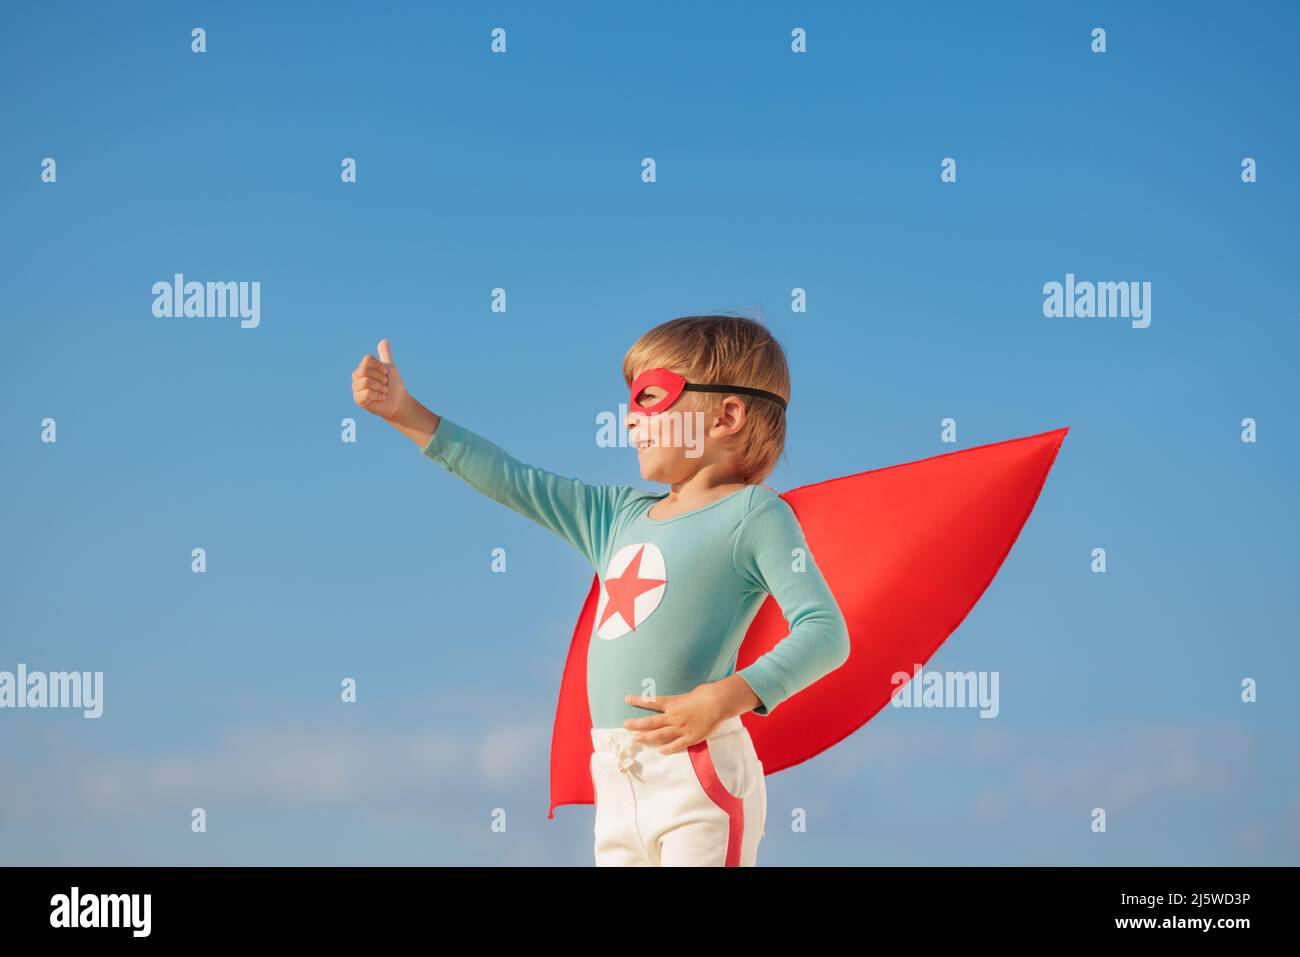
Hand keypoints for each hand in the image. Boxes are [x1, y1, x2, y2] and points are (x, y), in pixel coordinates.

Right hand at [351, 339, 409, 421]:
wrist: (399, 401)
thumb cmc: (394, 384)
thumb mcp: (390, 367)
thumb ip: (385, 354)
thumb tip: (384, 340)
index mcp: (363, 368)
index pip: (367, 360)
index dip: (379, 366)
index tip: (386, 373)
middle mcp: (357, 378)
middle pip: (364, 370)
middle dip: (380, 377)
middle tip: (385, 383)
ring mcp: (356, 389)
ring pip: (365, 381)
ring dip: (380, 387)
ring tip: (384, 391)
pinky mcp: (358, 400)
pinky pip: (366, 393)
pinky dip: (378, 395)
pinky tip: (381, 398)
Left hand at [623, 675, 756, 753]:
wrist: (719, 702)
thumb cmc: (708, 693)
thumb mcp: (691, 692)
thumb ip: (682, 699)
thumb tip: (679, 702)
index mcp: (673, 703)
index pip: (652, 702)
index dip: (638, 701)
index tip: (627, 699)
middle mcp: (674, 717)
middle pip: (651, 721)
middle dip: (637, 723)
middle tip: (625, 725)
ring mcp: (682, 728)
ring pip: (660, 735)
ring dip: (647, 737)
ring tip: (636, 738)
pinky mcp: (691, 737)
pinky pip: (677, 745)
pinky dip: (668, 749)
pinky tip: (660, 751)